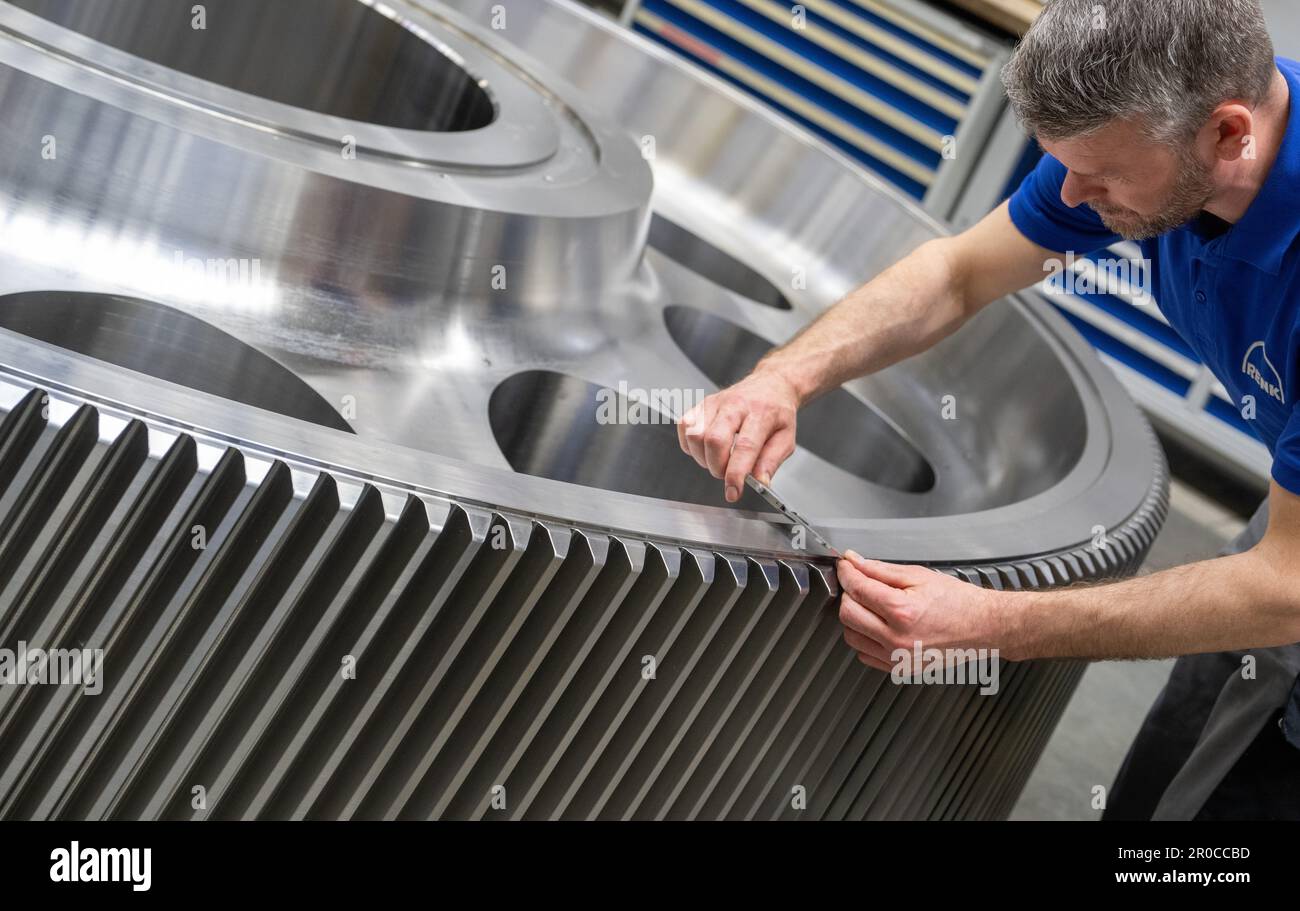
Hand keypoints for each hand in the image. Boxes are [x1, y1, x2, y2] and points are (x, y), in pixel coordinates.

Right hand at [677, 368, 799, 501]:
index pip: (745, 447)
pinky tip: (706, 448)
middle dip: (716, 467)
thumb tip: (759, 482)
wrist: (771, 384)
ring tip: (719, 459)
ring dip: (703, 458)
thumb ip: (772, 462)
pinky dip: (691, 445)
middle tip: (727, 473)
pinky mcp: (701, 404)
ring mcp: (715, 402)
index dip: (735, 474)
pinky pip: (684, 427)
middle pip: (713, 440)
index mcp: (761, 413)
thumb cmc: (777, 411)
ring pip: (695, 435)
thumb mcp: (786, 438)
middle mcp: (735, 405)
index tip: (733, 492)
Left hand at [835, 550, 1005, 673]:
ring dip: (854, 618)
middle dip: (849, 594)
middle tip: (859, 584)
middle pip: (847, 614)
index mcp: (902, 612)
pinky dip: (865, 639)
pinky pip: (866, 655)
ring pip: (852, 637)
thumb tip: (856, 563)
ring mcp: (898, 658)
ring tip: (871, 605)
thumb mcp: (919, 576)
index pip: (857, 589)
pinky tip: (878, 626)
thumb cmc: (959, 602)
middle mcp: (897, 639)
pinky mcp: (901, 670)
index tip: (847, 566)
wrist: (985, 627)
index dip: (847, 573)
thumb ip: (881, 570)